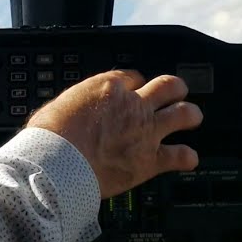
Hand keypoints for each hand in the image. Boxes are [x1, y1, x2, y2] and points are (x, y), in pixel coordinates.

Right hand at [27, 70, 202, 197]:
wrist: (56, 165)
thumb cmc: (49, 139)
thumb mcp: (58, 107)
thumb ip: (76, 107)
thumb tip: (72, 112)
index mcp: (107, 88)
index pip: (132, 77)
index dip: (135, 84)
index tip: (134, 90)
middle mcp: (132, 105)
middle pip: (167, 86)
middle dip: (174, 88)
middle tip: (175, 92)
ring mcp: (146, 131)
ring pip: (183, 113)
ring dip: (190, 114)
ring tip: (192, 117)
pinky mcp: (150, 160)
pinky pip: (179, 156)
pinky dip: (187, 158)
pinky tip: (189, 159)